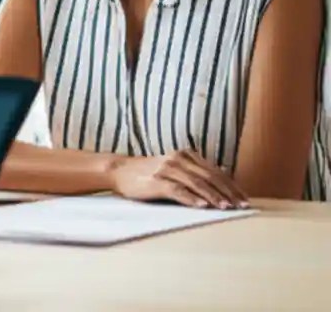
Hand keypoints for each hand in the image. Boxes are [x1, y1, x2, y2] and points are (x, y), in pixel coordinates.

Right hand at [108, 150, 249, 208]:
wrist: (119, 170)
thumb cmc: (148, 173)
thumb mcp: (174, 167)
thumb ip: (195, 171)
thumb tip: (222, 178)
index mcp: (186, 155)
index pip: (215, 172)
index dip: (232, 186)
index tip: (244, 199)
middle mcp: (179, 159)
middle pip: (210, 177)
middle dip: (228, 192)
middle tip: (241, 206)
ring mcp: (167, 169)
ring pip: (197, 183)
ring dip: (214, 196)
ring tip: (226, 208)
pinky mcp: (156, 181)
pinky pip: (178, 190)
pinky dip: (192, 198)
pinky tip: (202, 206)